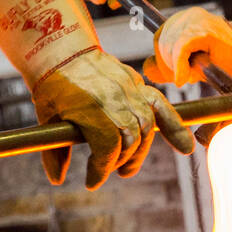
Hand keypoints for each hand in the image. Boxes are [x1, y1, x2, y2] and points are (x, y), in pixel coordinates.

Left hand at [0, 0, 191, 188]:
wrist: (61, 49)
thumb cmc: (51, 85)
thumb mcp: (46, 119)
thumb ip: (53, 152)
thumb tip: (58, 180)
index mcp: (89, 107)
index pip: (108, 148)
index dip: (101, 169)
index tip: (92, 182)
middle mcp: (113, 97)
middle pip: (130, 139)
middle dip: (121, 161)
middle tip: (111, 171)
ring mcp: (128, 88)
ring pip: (146, 127)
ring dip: (139, 151)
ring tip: (127, 167)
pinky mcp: (137, 83)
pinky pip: (161, 106)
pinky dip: (175, 127)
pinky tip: (185, 148)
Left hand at [143, 7, 231, 86]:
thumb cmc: (221, 61)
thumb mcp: (190, 64)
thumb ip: (168, 66)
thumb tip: (147, 69)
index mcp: (184, 19)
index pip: (160, 37)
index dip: (162, 59)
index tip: (175, 73)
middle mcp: (188, 16)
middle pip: (161, 42)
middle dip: (168, 65)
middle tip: (184, 77)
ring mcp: (196, 20)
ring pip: (168, 46)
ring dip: (175, 67)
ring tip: (192, 74)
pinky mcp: (203, 31)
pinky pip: (180, 49)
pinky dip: (179, 66)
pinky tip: (184, 78)